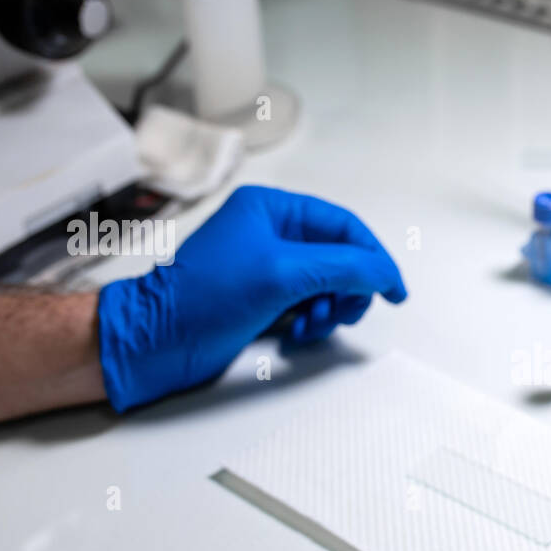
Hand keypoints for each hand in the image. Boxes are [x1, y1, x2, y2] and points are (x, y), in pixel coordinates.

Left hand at [97, 185, 405, 410]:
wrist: (156, 341)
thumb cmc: (203, 298)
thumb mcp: (283, 274)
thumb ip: (343, 267)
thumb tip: (384, 272)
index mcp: (272, 209)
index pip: (343, 226)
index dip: (374, 257)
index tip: (394, 290)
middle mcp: (271, 233)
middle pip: (340, 257)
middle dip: (348, 289)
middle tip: (340, 313)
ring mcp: (268, 268)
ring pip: (328, 285)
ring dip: (331, 309)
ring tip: (312, 326)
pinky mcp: (264, 299)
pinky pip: (309, 305)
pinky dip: (313, 322)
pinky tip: (297, 334)